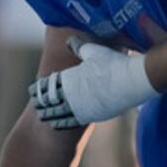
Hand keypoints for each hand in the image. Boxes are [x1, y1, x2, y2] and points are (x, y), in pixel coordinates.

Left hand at [29, 37, 157, 128]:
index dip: (39, 89)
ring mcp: (81, 107)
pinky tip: (57, 125)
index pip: (48, 85)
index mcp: (69, 78)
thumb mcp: (94, 51)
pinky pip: (72, 122)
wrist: (133, 80)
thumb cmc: (114, 63)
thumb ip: (79, 47)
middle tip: (36, 105)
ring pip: (59, 114)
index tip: (33, 91)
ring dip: (49, 115)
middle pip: (51, 101)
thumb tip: (68, 41)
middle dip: (42, 103)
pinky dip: (62, 124)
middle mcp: (72, 94)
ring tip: (43, 117)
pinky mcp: (92, 115)